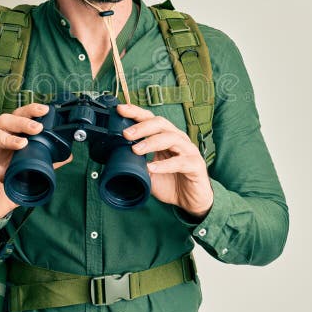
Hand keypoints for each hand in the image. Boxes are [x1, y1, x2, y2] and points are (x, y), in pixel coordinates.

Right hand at [0, 103, 72, 219]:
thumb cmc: (12, 183)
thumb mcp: (32, 172)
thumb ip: (47, 162)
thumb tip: (68, 155)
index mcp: (10, 138)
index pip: (18, 117)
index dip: (30, 111)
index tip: (44, 110)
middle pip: (5, 120)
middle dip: (22, 121)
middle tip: (37, 128)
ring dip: (6, 137)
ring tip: (22, 144)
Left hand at [118, 104, 212, 218]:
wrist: (190, 202)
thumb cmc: (171, 183)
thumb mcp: (148, 172)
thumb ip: (136, 163)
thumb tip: (115, 157)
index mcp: (166, 137)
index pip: (151, 119)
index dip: (136, 113)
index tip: (120, 110)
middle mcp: (178, 139)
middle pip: (161, 124)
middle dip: (142, 127)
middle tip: (126, 134)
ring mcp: (188, 151)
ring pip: (171, 138)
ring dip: (151, 142)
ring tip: (136, 150)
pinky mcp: (195, 165)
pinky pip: (181, 162)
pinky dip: (165, 164)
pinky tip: (152, 168)